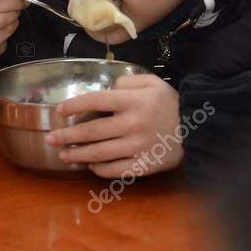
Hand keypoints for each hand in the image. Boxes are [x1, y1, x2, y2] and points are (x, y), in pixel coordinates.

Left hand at [44, 74, 182, 177]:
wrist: (199, 130)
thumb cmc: (171, 104)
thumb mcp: (152, 83)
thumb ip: (127, 81)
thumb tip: (108, 88)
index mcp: (133, 101)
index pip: (95, 101)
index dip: (74, 105)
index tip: (59, 111)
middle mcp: (132, 124)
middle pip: (91, 131)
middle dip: (66, 136)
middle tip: (51, 139)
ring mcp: (137, 147)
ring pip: (99, 153)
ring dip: (77, 155)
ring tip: (63, 155)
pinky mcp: (144, 166)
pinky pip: (115, 170)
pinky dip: (99, 169)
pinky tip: (90, 166)